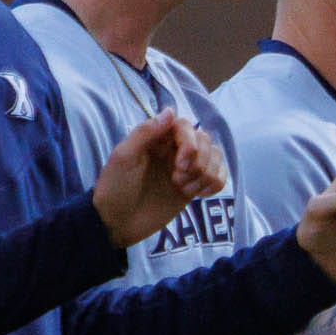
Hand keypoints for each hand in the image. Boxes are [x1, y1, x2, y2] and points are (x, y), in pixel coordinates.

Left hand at [90, 110, 230, 249]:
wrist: (117, 223)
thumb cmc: (115, 188)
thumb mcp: (124, 157)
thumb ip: (145, 132)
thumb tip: (171, 111)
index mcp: (157, 138)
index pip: (186, 126)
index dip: (190, 143)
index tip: (180, 165)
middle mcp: (174, 150)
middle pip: (205, 140)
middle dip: (199, 161)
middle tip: (177, 179)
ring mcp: (186, 169)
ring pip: (216, 156)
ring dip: (206, 174)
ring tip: (184, 189)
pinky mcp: (194, 187)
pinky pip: (220, 176)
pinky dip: (215, 183)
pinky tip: (198, 194)